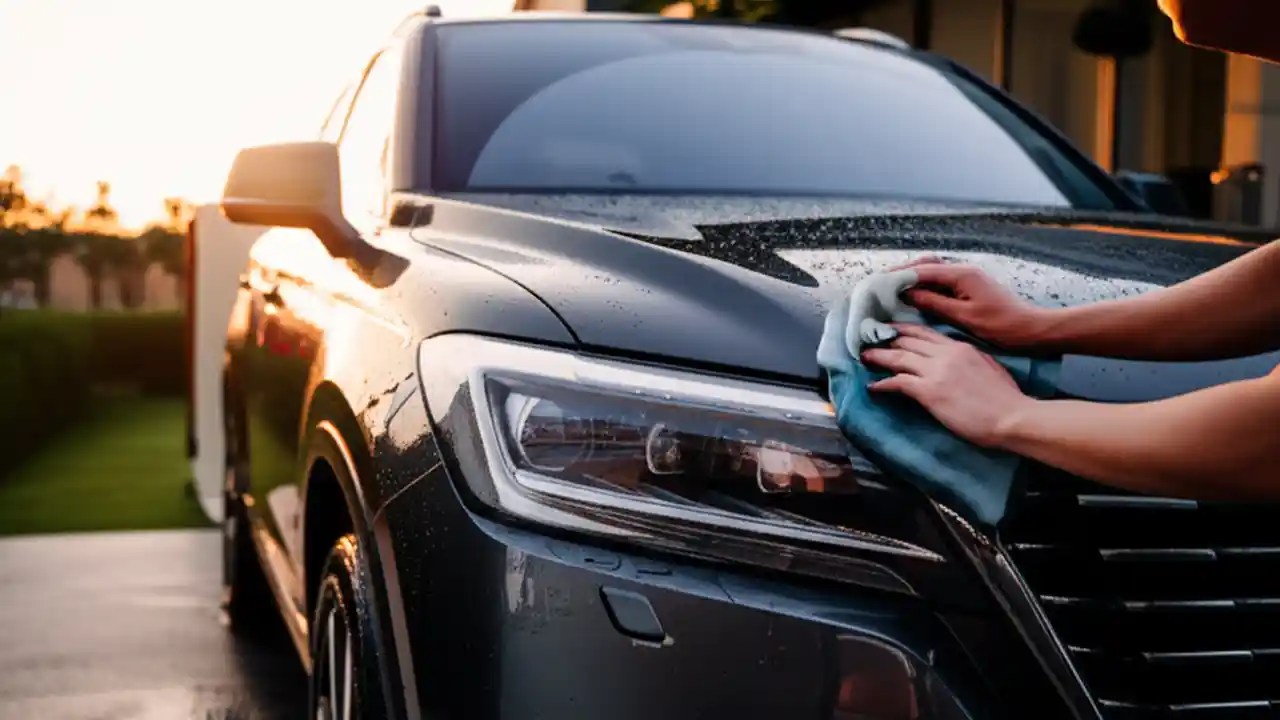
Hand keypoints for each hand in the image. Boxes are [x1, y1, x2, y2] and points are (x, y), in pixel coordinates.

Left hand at [862, 325, 1031, 447]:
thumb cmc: (1006, 399)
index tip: (890, 330)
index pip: (926, 333)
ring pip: (899, 356)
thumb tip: (959, 362)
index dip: (904, 330)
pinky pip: (898, 382)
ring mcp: (936, 371)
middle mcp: (946, 354)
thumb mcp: (989, 367)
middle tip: (869, 337)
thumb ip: (971, 360)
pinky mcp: (930, 391)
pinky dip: (883, 383)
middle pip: (908, 339)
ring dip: (878, 356)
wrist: (1013, 416)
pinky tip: (873, 387)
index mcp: (961, 347)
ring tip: (864, 356)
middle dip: (886, 338)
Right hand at [894, 258, 1050, 350]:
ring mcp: (968, 278)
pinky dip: (927, 286)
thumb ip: (935, 304)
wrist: (1030, 329)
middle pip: (927, 265)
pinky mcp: (971, 287)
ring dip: (914, 277)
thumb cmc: (1000, 325)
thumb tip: (908, 294)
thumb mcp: (964, 317)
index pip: (923, 270)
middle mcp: (964, 271)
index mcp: (961, 275)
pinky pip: (942, 281)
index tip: (879, 282)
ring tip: (895, 289)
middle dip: (904, 272)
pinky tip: (917, 296)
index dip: (899, 275)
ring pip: (934, 272)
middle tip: (883, 283)